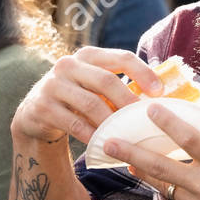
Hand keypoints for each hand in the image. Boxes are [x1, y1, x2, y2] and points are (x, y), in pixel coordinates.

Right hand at [11, 46, 164, 146]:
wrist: (36, 114)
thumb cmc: (78, 99)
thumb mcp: (95, 86)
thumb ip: (120, 86)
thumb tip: (162, 97)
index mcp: (88, 55)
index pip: (121, 57)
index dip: (143, 73)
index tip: (160, 92)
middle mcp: (68, 65)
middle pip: (107, 81)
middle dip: (129, 102)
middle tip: (145, 120)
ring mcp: (53, 85)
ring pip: (91, 104)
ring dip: (112, 123)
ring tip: (128, 136)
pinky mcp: (42, 107)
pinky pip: (74, 124)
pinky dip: (93, 135)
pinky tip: (106, 144)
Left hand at [103, 107, 199, 199]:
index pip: (188, 138)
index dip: (166, 122)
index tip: (149, 109)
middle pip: (160, 166)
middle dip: (131, 152)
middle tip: (108, 142)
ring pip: (165, 186)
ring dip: (144, 174)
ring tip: (127, 164)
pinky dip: (176, 192)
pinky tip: (172, 186)